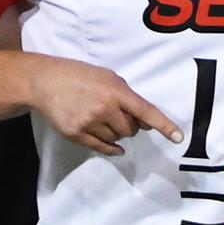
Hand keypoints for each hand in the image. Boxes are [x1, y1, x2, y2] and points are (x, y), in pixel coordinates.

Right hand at [21, 55, 181, 156]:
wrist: (45, 81)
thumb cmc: (81, 76)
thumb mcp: (108, 77)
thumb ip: (128, 97)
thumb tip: (146, 122)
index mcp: (116, 91)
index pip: (146, 111)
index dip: (164, 125)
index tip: (178, 138)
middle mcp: (105, 108)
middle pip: (131, 129)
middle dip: (129, 124)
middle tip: (116, 113)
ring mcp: (89, 122)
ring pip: (117, 139)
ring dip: (116, 132)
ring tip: (101, 117)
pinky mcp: (76, 134)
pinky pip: (103, 148)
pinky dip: (112, 148)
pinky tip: (115, 147)